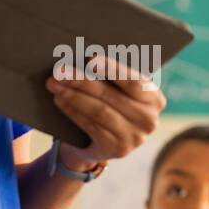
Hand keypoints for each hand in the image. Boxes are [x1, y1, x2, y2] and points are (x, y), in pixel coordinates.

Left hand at [46, 55, 165, 170]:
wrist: (103, 142)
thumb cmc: (110, 105)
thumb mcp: (118, 91)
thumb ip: (112, 77)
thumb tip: (86, 58)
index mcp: (154, 99)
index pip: (134, 81)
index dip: (112, 69)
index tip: (89, 59)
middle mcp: (149, 120)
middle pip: (111, 95)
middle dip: (82, 81)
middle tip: (60, 71)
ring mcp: (135, 137)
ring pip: (100, 111)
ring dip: (73, 96)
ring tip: (54, 84)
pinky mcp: (118, 149)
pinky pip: (92, 126)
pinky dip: (73, 112)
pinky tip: (59, 100)